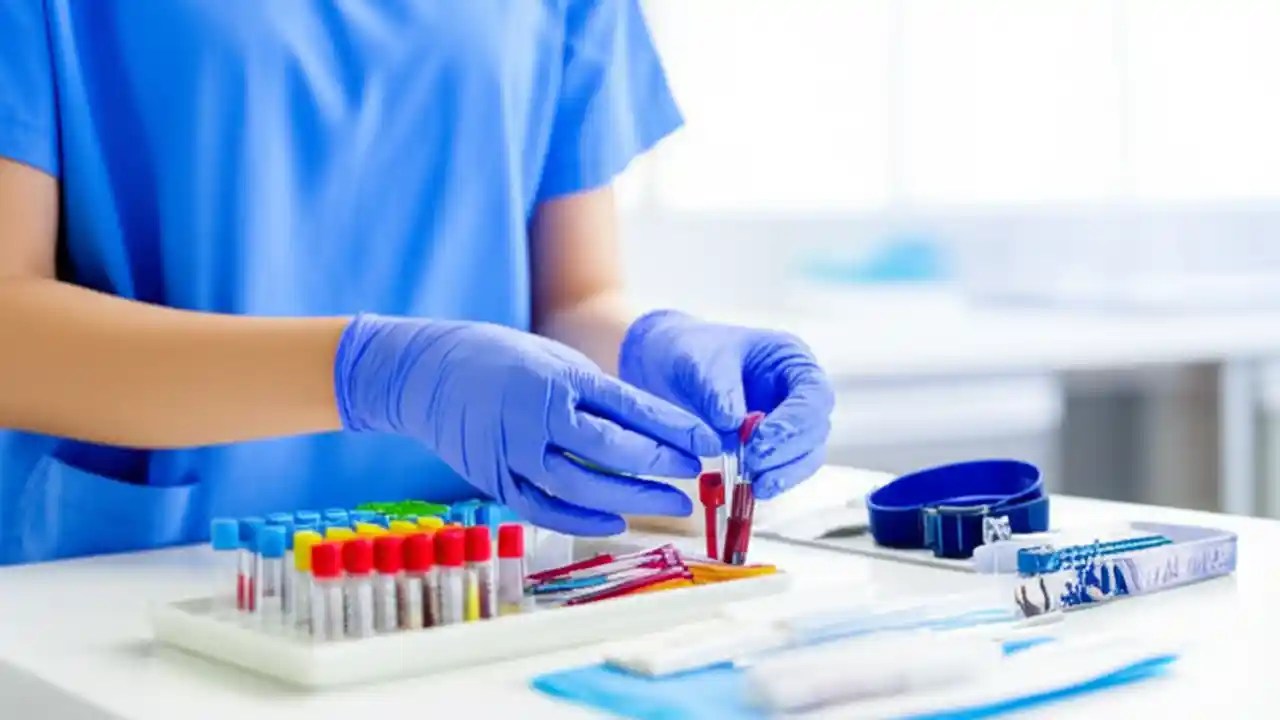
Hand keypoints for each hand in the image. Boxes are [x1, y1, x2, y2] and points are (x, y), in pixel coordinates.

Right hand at [333, 314, 719, 534]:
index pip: (631, 407)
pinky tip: (616, 519)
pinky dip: (583, 516)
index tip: (706, 442)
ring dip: (632, 498)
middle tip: (694, 475)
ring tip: (671, 503)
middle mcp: (538, 414)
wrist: (426, 372)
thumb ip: (599, 396)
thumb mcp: (558, 362)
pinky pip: (545, 507)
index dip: (673, 429)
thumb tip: (658, 429)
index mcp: (560, 377)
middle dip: (661, 465)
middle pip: (613, 451)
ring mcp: (513, 450)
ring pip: (582, 485)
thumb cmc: (503, 360)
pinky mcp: (495, 478)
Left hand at [619, 310, 834, 499]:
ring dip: (783, 473)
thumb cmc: (690, 352)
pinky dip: (771, 480)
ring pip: (806, 453)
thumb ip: (717, 390)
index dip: (794, 423)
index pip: (813, 393)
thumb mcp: (697, 361)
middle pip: (815, 428)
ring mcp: (789, 419)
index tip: (760, 442)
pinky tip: (751, 490)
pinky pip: (784, 467)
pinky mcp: (774, 444)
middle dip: (788, 453)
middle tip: (754, 468)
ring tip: (754, 487)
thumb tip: (733, 424)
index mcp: (790, 358)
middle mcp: (799, 390)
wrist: (670, 366)